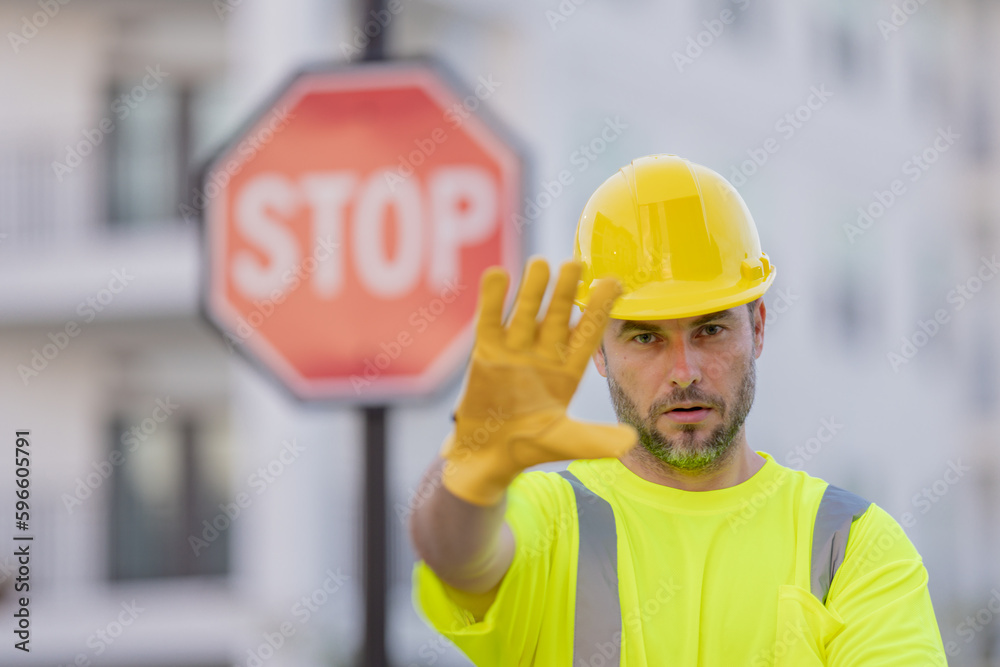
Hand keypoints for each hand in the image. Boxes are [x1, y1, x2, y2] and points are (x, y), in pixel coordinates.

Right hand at [440, 257, 637, 505]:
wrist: (488, 456)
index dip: (599, 310)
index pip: (587, 335)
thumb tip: (631, 441)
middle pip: (557, 316)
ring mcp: (515, 350)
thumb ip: (596, 439)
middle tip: (576, 263)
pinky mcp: (486, 352)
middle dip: (566, 292)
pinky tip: (499, 274)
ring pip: (526, 313)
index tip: (614, 283)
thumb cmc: (529, 448)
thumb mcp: (565, 441)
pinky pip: (490, 320)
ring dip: (534, 290)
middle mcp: (544, 354)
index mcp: (568, 370)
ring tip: (541, 263)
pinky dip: (493, 299)